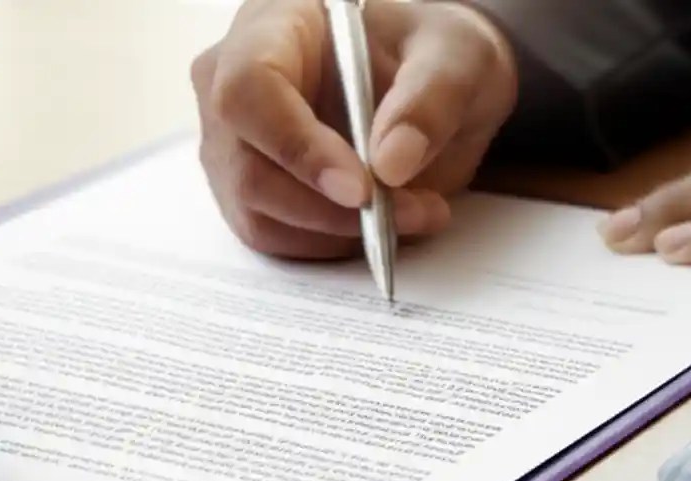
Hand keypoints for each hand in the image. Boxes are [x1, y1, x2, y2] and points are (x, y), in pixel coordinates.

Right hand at [191, 0, 517, 258]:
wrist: (432, 86)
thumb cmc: (431, 53)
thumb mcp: (457, 56)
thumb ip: (432, 98)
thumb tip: (391, 164)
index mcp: (271, 26)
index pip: (249, 89)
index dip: (297, 147)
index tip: (360, 189)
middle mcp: (234, 84)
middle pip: (248, 167)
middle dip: (331, 208)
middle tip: (411, 212)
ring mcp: (235, 143)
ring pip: (260, 213)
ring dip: (340, 233)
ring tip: (415, 213)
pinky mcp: (252, 191)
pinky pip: (277, 237)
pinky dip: (334, 244)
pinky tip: (383, 222)